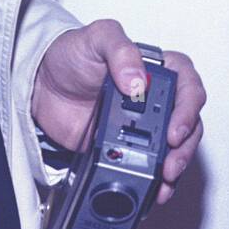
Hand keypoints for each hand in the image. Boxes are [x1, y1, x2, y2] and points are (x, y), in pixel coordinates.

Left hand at [32, 20, 205, 204]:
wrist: (39, 84)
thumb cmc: (72, 53)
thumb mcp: (98, 37)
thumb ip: (121, 51)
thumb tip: (138, 81)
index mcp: (159, 68)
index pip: (188, 85)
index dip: (188, 108)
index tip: (174, 129)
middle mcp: (158, 97)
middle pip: (189, 120)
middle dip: (185, 144)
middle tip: (171, 163)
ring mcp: (145, 124)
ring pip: (177, 146)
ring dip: (176, 164)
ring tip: (165, 181)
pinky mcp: (127, 147)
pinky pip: (150, 165)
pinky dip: (155, 180)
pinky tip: (153, 190)